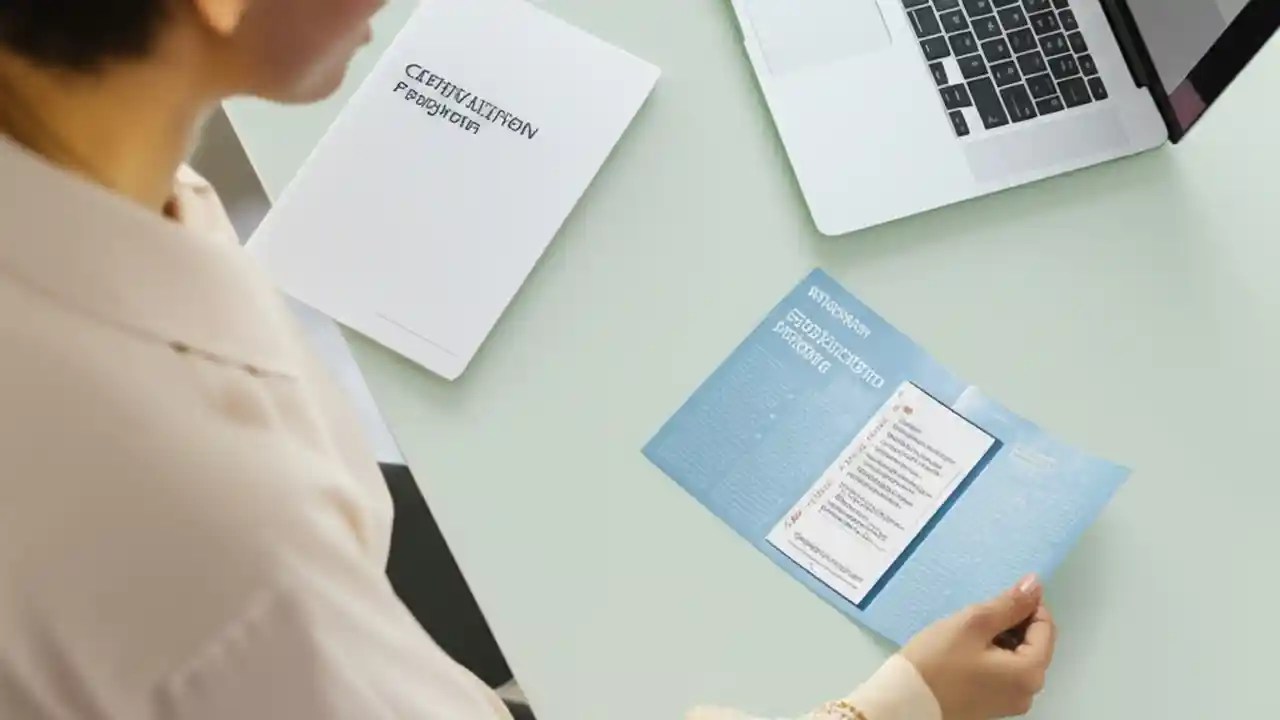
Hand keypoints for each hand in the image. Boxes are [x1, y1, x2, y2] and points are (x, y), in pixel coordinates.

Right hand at [902, 575, 1055, 719]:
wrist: (905, 700)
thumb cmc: (937, 660)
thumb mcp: (973, 624)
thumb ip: (1008, 604)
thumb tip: (1035, 585)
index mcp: (1030, 673)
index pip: (1046, 627)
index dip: (1026, 605)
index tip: (996, 597)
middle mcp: (1029, 693)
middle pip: (1035, 644)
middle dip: (1013, 624)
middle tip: (978, 617)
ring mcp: (1011, 703)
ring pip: (1019, 658)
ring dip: (1001, 639)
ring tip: (969, 634)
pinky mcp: (994, 706)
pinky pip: (1005, 673)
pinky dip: (994, 656)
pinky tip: (967, 651)